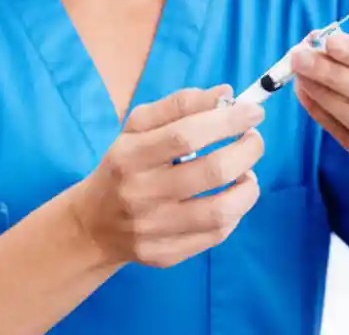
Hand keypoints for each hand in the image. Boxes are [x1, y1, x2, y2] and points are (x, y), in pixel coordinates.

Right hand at [69, 86, 265, 268]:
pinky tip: (231, 198)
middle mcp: (140, 193)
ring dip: (248, 187)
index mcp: (130, 155)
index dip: (227, 121)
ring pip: (220, 211)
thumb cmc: (124, 164)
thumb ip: (180, 105)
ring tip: (247, 172)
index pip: (185, 135)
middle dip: (246, 151)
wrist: (94, 224)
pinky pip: (216, 234)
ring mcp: (153, 228)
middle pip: (211, 172)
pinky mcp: (165, 254)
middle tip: (254, 140)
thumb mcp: (138, 127)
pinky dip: (234, 212)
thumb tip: (226, 94)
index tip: (253, 112)